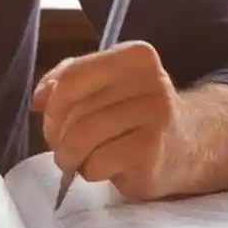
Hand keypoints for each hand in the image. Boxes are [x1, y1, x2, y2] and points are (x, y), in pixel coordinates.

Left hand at [31, 41, 192, 200]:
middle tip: (62, 146)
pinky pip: (98, 162)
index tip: (52, 120)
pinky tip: (104, 168)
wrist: (188, 145)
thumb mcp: (105, 83)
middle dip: (57, 134)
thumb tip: (38, 99)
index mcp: (135, 56)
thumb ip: (66, 80)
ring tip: (77, 160)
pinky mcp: (153, 153)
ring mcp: (156, 118)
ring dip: (70, 156)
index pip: (72, 77)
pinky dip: (91, 171)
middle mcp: (151, 82)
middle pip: (74, 110)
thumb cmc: (134, 112)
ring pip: (82, 138)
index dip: (53, 105)